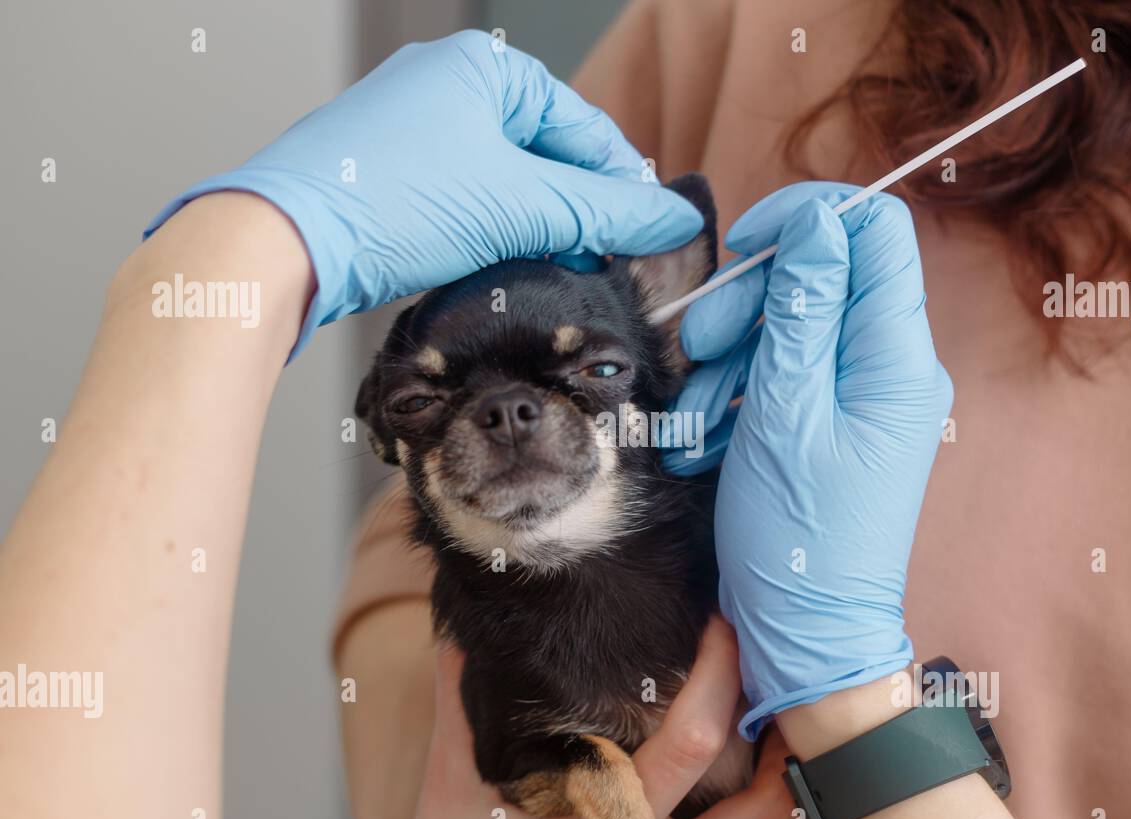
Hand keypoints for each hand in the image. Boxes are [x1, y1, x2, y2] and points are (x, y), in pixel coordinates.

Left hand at [143, 30, 702, 358]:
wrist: (285, 240)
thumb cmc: (390, 199)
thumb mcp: (519, 205)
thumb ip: (605, 213)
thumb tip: (673, 222)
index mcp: (484, 67)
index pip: (584, 125)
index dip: (623, 185)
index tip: (651, 236)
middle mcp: (449, 86)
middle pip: (548, 151)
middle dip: (581, 208)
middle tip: (609, 260)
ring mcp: (417, 129)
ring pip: (509, 179)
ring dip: (542, 225)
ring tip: (565, 267)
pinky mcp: (395, 173)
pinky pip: (470, 196)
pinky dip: (499, 229)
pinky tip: (511, 265)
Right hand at [400, 618, 811, 818]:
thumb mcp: (458, 779)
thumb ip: (463, 700)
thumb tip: (466, 624)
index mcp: (604, 814)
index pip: (692, 742)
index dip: (720, 674)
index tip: (722, 623)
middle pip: (761, 796)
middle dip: (777, 724)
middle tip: (776, 664)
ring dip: (792, 778)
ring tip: (786, 721)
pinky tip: (779, 787)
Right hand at [663, 184, 952, 739]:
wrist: (807, 630)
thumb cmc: (797, 537)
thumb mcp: (783, 413)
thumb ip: (802, 311)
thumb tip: (817, 226)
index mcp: (896, 358)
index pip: (876, 233)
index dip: (809, 220)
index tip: (745, 248)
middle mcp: (891, 368)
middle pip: (824, 277)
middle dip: (751, 302)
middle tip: (701, 347)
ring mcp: (865, 398)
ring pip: (794, 327)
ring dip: (732, 357)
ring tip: (698, 417)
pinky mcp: (835, 424)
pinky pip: (787, 376)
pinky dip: (739, 394)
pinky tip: (708, 437)